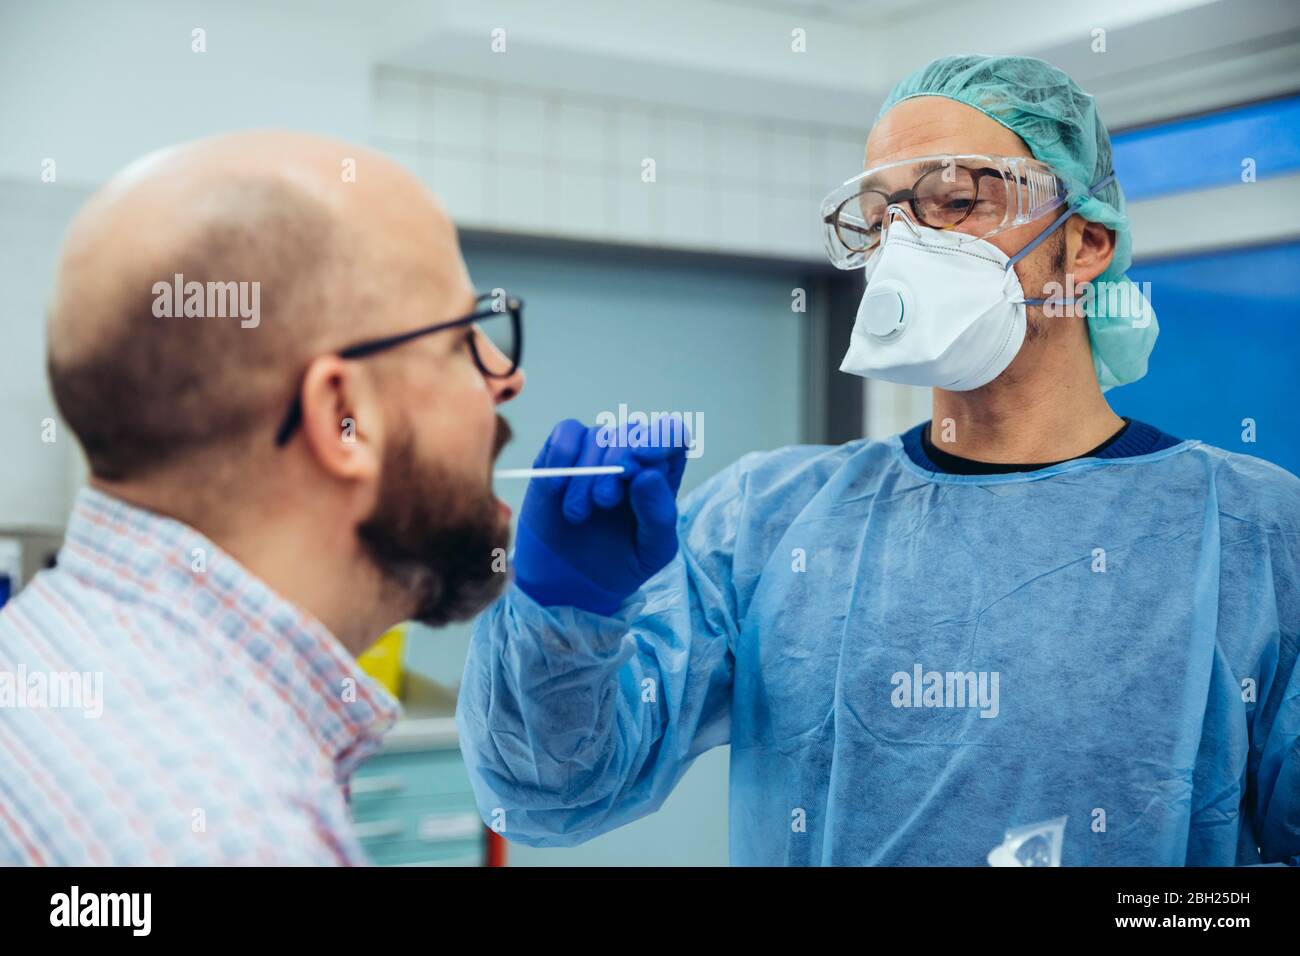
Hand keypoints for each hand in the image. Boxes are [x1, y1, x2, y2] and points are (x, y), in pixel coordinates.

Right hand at [512, 418, 689, 614]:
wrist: (571, 578)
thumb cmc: (620, 562)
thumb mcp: (652, 551)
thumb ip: (659, 515)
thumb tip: (648, 475)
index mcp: (662, 473)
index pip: (672, 435)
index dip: (660, 439)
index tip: (639, 463)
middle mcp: (632, 454)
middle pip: (632, 432)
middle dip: (616, 465)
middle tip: (603, 502)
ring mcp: (597, 451)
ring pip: (597, 435)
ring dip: (585, 474)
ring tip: (576, 515)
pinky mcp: (564, 453)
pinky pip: (567, 432)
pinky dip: (562, 456)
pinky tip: (556, 488)